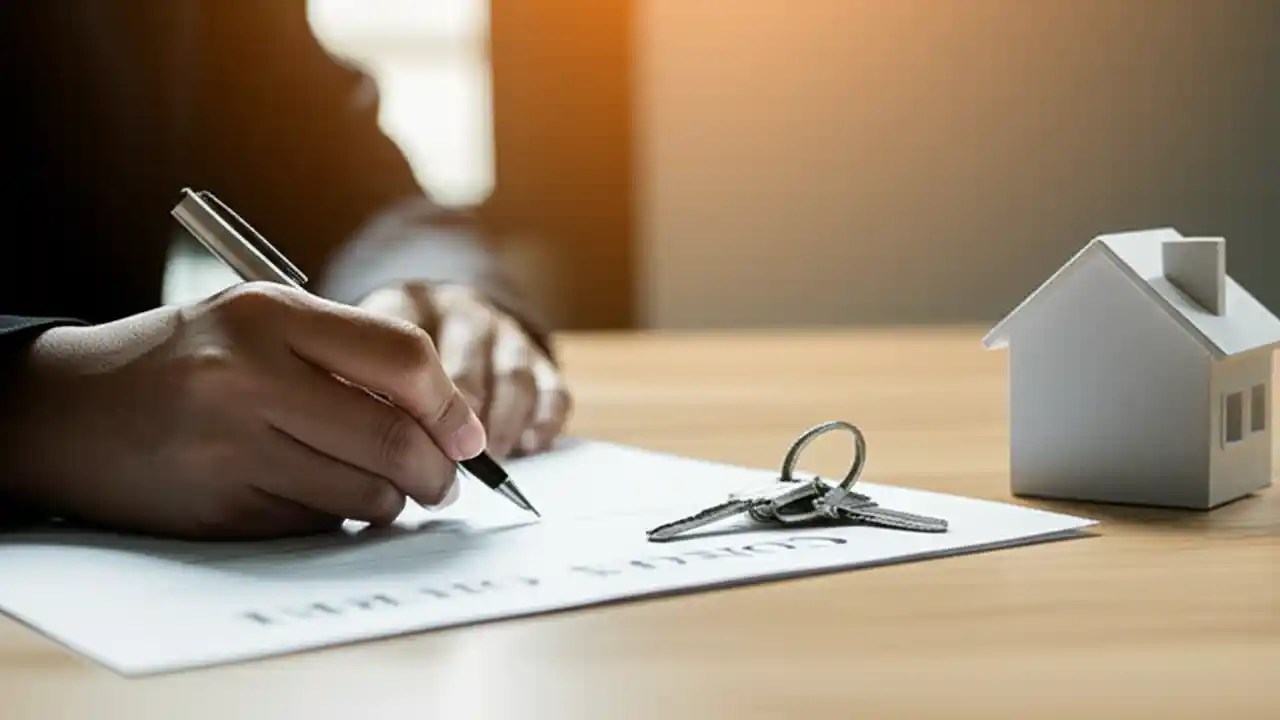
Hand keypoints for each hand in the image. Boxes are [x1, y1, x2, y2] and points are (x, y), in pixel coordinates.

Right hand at [0, 283, 484, 538]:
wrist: (69, 410)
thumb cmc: (189, 359)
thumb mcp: (262, 321)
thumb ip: (351, 355)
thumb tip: (451, 422)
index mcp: (270, 314)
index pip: (404, 357)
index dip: (452, 405)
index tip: (468, 434)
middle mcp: (249, 377)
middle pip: (395, 439)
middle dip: (439, 471)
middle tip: (444, 481)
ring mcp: (230, 448)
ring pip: (365, 494)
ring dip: (391, 500)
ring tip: (380, 485)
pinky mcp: (218, 509)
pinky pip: (317, 524)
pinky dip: (335, 517)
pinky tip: (311, 493)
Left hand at [358, 282, 570, 457]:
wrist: (444, 317)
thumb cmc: (391, 355)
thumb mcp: (363, 352)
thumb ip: (364, 386)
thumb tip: (372, 443)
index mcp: (410, 307)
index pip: (409, 344)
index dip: (413, 395)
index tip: (409, 437)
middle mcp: (462, 313)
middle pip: (467, 361)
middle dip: (462, 412)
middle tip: (452, 456)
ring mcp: (505, 333)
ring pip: (513, 374)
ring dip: (503, 420)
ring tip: (492, 456)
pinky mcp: (539, 357)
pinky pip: (552, 387)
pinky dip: (545, 418)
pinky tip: (530, 445)